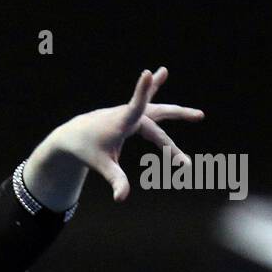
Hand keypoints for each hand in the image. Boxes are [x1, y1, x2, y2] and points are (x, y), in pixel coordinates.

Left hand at [50, 67, 203, 201]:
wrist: (73, 136)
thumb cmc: (87, 150)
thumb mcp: (101, 165)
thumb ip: (115, 179)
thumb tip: (121, 198)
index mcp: (121, 122)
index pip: (136, 107)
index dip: (142, 92)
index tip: (147, 72)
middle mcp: (128, 114)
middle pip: (157, 122)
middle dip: (174, 136)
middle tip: (197, 131)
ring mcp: (130, 113)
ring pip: (158, 113)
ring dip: (177, 114)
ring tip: (198, 115)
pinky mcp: (130, 115)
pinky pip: (147, 103)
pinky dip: (154, 89)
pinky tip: (162, 73)